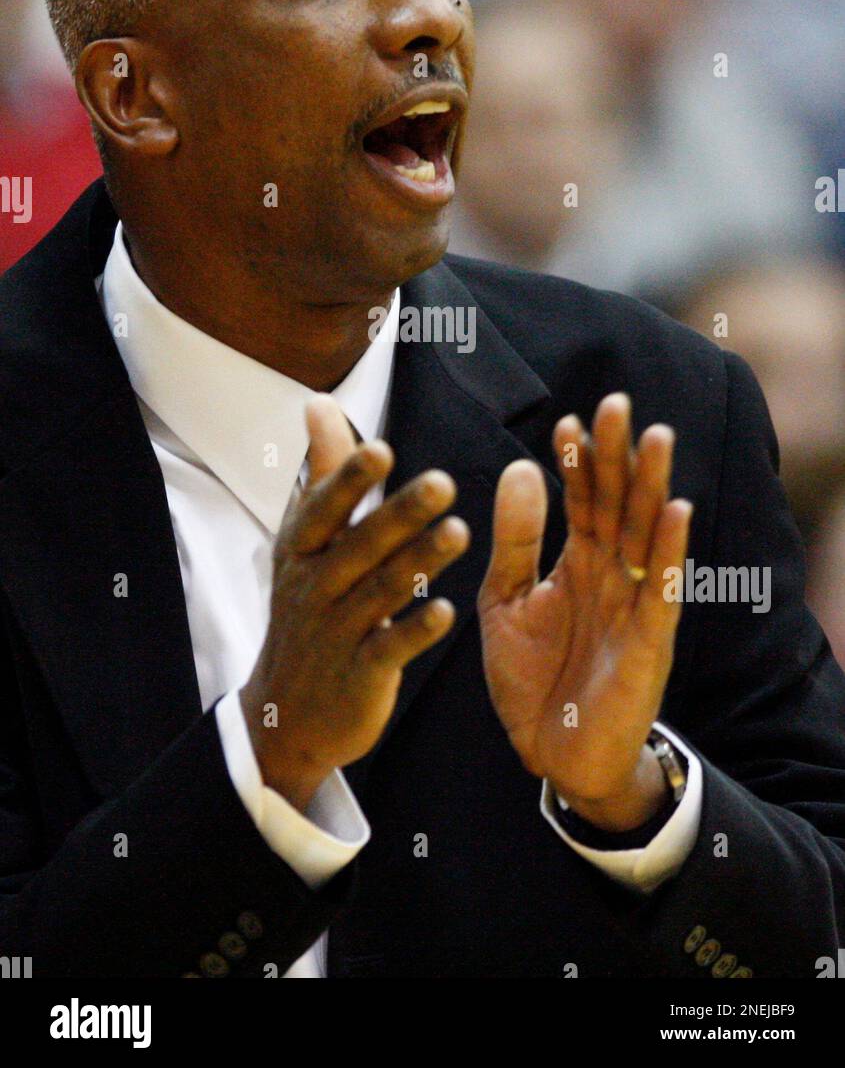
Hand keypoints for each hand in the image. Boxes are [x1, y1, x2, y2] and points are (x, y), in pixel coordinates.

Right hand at [240, 395, 469, 811]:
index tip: (381, 448)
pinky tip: (448, 611)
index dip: (350, 480)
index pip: (324, 509)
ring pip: (379, 593)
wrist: (287, 715)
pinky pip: (389, 649)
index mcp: (301, 550)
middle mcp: (315, 587)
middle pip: (358, 546)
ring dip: (419, 563)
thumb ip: (324, 472)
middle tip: (443, 482)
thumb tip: (318, 402)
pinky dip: (417, 630)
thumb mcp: (305, 541)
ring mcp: (335, 634)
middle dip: (399, 514)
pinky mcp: (360, 675)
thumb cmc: (309, 608)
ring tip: (460, 534)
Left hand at [477, 393, 691, 830]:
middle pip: (619, 503)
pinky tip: (675, 509)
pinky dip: (670, 549)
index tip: (568, 421)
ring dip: (652, 486)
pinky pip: (662, 588)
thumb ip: (514, 538)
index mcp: (577, 561)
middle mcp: (611, 574)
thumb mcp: (505, 599)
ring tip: (656, 437)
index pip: (582, 499)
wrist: (551, 755)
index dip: (578, 462)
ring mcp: (634, 604)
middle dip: (619, 456)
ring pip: (647, 534)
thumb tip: (520, 466)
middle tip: (618, 403)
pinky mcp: (650, 640)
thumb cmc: (531, 677)